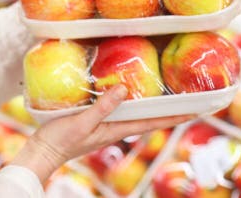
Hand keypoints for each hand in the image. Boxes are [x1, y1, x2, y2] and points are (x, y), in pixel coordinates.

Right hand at [9, 85, 192, 181]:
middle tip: (192, 99)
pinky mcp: (97, 120)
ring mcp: (108, 125)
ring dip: (155, 105)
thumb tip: (124, 89)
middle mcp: (117, 127)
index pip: (154, 122)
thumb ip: (103, 107)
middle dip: (171, 109)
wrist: (43, 151)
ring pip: (138, 113)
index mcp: (118, 129)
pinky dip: (134, 101)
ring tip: (171, 94)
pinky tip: (132, 92)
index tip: (197, 109)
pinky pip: (122, 109)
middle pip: (151, 117)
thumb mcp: (82, 122)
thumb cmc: (61, 139)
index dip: (176, 116)